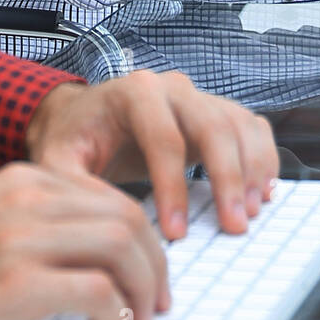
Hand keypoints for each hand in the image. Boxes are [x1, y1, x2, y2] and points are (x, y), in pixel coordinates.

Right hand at [0, 162, 166, 319]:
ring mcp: (20, 239)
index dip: (142, 237)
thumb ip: (35, 226)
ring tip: (137, 319)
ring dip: (143, 287)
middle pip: (127, 215)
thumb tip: (94, 257)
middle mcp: (26, 199)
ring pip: (121, 244)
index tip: (146, 271)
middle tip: (156, 301)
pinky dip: (115, 315)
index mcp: (22, 180)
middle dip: (154, 262)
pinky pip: (98, 290)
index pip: (110, 195)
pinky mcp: (16, 286)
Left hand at [24, 70, 278, 238]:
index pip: (163, 138)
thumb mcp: (57, 160)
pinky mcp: (214, 111)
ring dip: (251, 169)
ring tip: (249, 213)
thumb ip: (73, 185)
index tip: (176, 232)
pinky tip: (261, 191)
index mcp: (133, 92)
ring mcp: (197, 97)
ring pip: (238, 124)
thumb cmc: (70, 139)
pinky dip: (262, 157)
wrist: (80, 117)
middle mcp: (171, 87)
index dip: (173, 186)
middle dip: (228, 177)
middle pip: (212, 124)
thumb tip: (107, 220)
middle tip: (234, 225)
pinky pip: (250, 126)